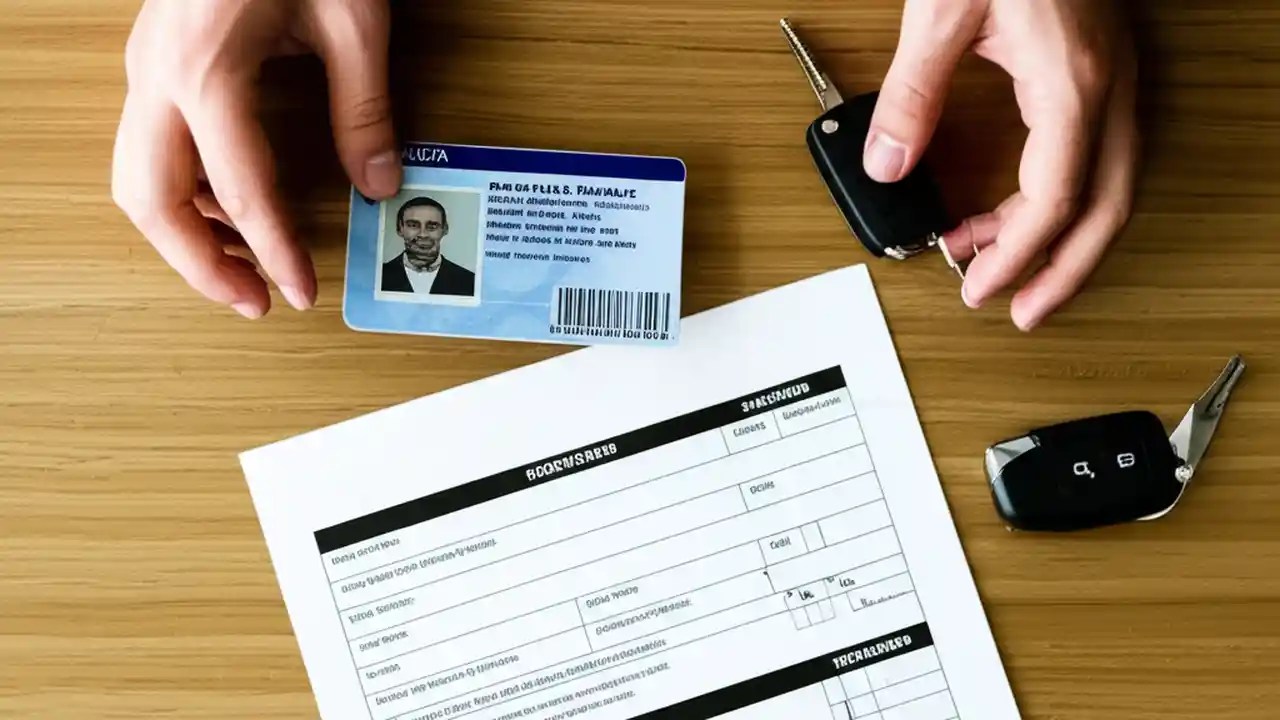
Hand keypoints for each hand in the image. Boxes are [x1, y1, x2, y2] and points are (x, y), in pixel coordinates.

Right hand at [111, 0, 400, 318]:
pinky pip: (150, 146)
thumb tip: (378, 179)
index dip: (275, 253)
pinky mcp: (154, 61)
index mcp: (203, 68)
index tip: (304, 290)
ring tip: (245, 267)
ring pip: (137, 177)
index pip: (241, 193)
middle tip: (254, 302)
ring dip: (186, 233)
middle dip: (198, 264)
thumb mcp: (349, 18)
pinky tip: (231, 208)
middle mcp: (156, 74)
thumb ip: (363, 107)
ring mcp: (145, 67)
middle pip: (148, 200)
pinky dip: (184, 191)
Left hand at [865, 0, 1138, 330]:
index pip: (1055, 201)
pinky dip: (1061, 198)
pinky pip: (1099, 158)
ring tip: (1002, 266)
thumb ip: (911, 95)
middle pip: (1105, 212)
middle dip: (1063, 273)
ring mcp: (1116, 82)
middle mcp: (1108, 90)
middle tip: (1019, 313)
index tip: (980, 288)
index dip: (1018, 256)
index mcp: (1072, 84)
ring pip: (1112, 189)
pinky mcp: (1105, 73)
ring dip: (1062, 240)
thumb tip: (889, 162)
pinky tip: (1015, 207)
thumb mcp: (943, 13)